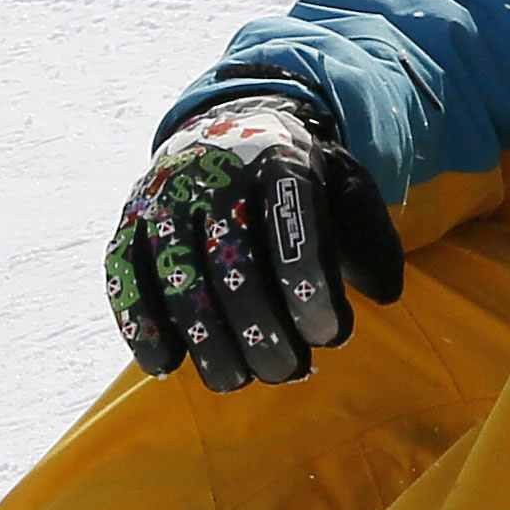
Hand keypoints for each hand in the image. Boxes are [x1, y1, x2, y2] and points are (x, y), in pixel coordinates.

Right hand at [106, 97, 404, 390]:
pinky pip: (124, 276)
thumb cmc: (299, 177)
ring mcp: (164, 197)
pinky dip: (141, 325)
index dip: (311, 290)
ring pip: (178, 277)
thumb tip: (385, 294)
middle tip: (287, 373)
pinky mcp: (128, 221)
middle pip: (231, 264)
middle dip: (261, 329)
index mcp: (280, 161)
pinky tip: (165, 366)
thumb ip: (371, 237)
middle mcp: (215, 175)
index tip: (333, 337)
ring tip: (235, 382)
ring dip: (206, 340)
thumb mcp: (345, 188)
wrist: (229, 128)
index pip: (293, 231)